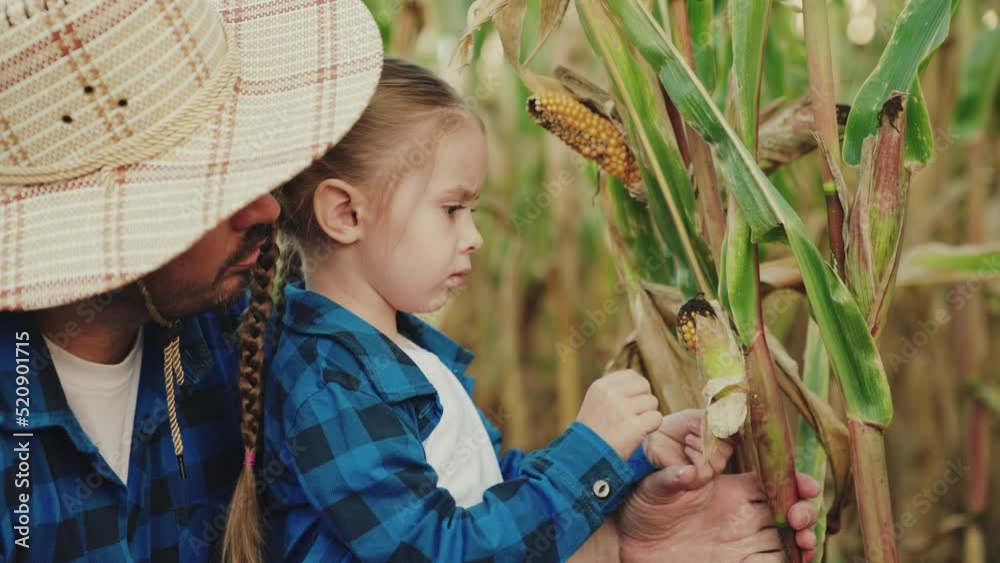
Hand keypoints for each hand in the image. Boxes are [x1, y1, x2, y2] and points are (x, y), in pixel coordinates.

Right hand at [576, 370, 662, 459]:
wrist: (583, 458)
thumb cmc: (592, 433)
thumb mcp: (595, 403)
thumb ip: (614, 391)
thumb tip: (640, 385)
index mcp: (600, 386)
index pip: (631, 375)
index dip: (637, 388)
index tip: (633, 402)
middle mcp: (610, 394)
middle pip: (644, 386)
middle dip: (644, 400)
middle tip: (636, 415)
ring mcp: (622, 409)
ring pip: (652, 402)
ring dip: (648, 415)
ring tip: (633, 427)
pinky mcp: (634, 426)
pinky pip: (656, 418)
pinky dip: (652, 427)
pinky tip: (639, 434)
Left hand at [618, 461, 819, 561]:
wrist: (633, 543)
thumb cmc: (643, 509)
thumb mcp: (653, 488)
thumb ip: (670, 479)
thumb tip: (687, 473)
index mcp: (729, 489)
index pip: (772, 479)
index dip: (794, 480)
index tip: (806, 485)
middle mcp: (743, 514)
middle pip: (789, 508)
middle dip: (805, 510)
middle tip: (798, 519)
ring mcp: (744, 541)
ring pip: (789, 538)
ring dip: (807, 539)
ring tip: (806, 543)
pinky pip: (774, 562)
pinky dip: (793, 561)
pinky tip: (798, 560)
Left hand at [641, 408, 731, 475]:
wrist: (653, 436)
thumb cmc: (675, 427)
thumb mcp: (696, 417)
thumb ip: (714, 420)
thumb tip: (730, 422)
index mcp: (719, 441)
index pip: (734, 437)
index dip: (722, 427)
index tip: (706, 418)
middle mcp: (716, 456)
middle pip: (728, 450)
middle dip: (710, 435)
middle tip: (692, 428)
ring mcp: (706, 469)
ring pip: (719, 462)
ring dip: (702, 446)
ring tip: (688, 438)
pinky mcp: (694, 480)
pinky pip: (706, 472)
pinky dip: (697, 457)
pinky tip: (686, 449)